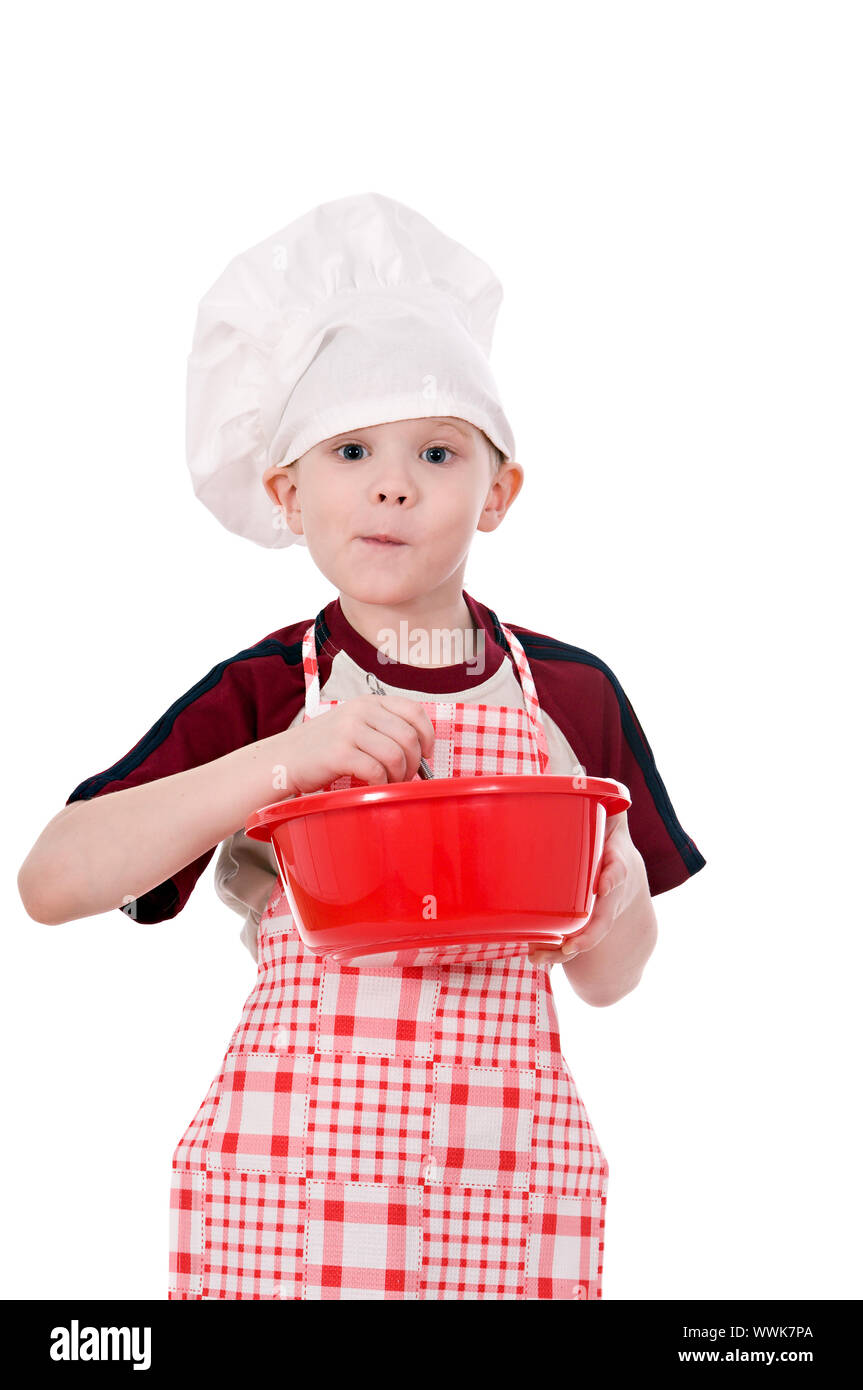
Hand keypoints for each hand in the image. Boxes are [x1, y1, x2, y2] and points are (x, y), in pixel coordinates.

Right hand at [276, 695, 434, 794]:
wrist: (285, 758)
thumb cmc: (323, 747)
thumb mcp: (354, 725)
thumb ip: (383, 728)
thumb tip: (420, 750)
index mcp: (369, 702)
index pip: (414, 711)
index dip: (427, 735)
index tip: (427, 754)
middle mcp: (361, 711)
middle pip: (408, 737)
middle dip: (415, 763)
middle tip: (406, 776)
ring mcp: (349, 730)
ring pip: (395, 755)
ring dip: (399, 775)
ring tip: (391, 783)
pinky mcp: (339, 753)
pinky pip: (375, 770)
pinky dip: (382, 783)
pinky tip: (375, 786)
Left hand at [527, 811, 636, 966]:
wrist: (626, 887)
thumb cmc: (609, 846)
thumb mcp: (611, 822)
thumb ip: (597, 799)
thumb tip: (578, 773)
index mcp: (616, 862)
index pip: (619, 868)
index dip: (613, 876)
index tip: (603, 883)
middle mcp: (611, 893)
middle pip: (604, 916)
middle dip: (589, 931)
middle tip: (572, 943)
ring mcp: (600, 916)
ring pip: (587, 938)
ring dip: (567, 948)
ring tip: (544, 955)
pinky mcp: (583, 930)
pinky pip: (570, 946)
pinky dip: (554, 954)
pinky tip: (537, 957)